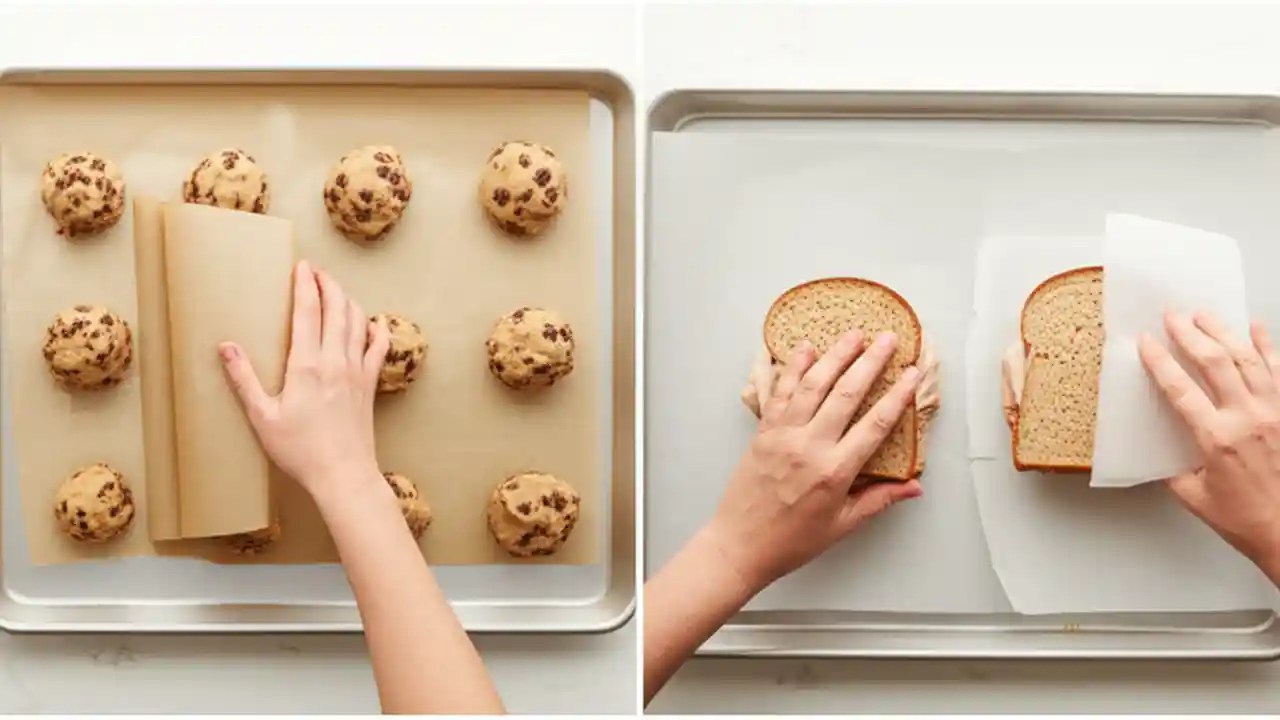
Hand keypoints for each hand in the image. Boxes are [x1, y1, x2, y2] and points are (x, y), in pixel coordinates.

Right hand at [219, 260, 391, 504]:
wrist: (343, 474)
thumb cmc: (299, 451)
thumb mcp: (261, 416)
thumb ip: (244, 379)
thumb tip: (225, 347)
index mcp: (306, 365)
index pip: (307, 311)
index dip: (305, 284)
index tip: (302, 266)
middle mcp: (336, 361)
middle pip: (336, 308)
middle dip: (328, 284)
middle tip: (317, 271)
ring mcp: (357, 371)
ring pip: (358, 322)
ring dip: (348, 300)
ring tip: (336, 290)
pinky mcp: (370, 385)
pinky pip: (380, 348)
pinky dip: (378, 329)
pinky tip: (373, 322)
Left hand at [706, 330, 924, 592]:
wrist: (739, 545)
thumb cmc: (791, 542)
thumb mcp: (842, 526)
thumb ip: (878, 500)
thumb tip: (914, 487)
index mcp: (834, 471)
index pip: (875, 425)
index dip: (898, 396)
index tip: (913, 374)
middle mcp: (809, 446)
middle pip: (846, 394)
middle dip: (870, 362)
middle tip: (888, 338)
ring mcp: (783, 435)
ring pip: (813, 385)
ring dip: (835, 355)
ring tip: (854, 334)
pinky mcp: (763, 432)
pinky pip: (780, 393)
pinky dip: (793, 368)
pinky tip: (805, 349)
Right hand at [1139, 312, 1279, 581]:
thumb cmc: (1246, 520)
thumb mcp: (1193, 495)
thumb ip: (1171, 466)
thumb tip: (1158, 445)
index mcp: (1217, 439)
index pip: (1180, 388)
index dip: (1159, 361)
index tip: (1144, 343)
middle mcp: (1249, 419)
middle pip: (1215, 362)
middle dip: (1190, 334)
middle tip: (1173, 316)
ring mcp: (1275, 412)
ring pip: (1248, 359)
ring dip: (1224, 333)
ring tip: (1205, 315)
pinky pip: (1279, 370)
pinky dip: (1268, 347)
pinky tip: (1257, 330)